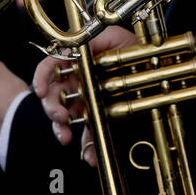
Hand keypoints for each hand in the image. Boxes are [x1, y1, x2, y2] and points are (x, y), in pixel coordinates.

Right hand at [32, 26, 137, 166]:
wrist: (155, 68)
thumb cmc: (134, 49)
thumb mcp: (114, 38)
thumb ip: (92, 42)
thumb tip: (73, 51)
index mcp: (77, 62)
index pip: (50, 67)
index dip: (41, 77)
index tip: (40, 91)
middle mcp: (78, 83)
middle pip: (53, 96)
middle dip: (51, 108)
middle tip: (60, 116)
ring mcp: (86, 102)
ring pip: (65, 119)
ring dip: (61, 129)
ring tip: (66, 137)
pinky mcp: (99, 120)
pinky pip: (88, 136)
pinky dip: (87, 148)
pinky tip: (89, 156)